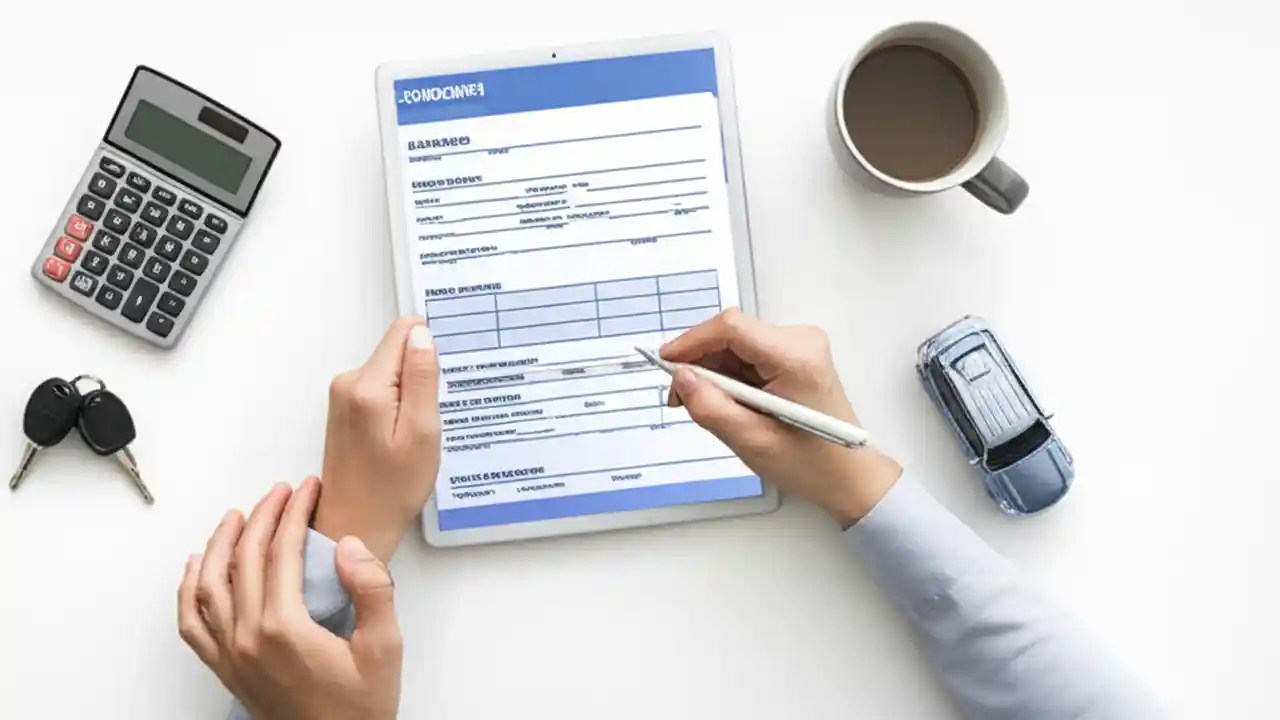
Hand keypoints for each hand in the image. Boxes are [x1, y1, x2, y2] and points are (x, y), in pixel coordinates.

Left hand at [178, 479, 401, 719]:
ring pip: (209, 584)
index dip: (294, 512)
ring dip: (220, 543)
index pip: (282, 551)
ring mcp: (231, 655)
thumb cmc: (360, 709)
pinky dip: (188, 591)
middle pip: (244, 558)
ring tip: (237, 516)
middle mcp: (248, 638)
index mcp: (285, 628)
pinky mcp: (225, 669)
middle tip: (281, 493)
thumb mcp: (385, 647)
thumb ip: (373, 591)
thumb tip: (351, 547)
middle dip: (262, 516)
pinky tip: (196, 568)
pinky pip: (191, 624)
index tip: (307, 490)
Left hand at [315, 318, 440, 560]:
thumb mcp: (422, 433)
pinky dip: (398, 405)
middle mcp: (347, 383)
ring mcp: (342, 396)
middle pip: (397, 350)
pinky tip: (403, 435)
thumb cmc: (391, 489)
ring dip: (411, 393)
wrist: (354, 524)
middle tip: (431, 416)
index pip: (404, 332)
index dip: (430, 349)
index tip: (440, 379)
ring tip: (418, 431)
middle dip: (421, 375)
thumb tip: (422, 334)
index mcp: (367, 387)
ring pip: (391, 371)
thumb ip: (422, 378)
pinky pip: (381, 389)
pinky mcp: (345, 409)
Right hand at [662, 309, 901, 526]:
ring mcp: (800, 346)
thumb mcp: (752, 442)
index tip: (665, 363)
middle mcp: (801, 341)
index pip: (732, 327)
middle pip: (732, 334)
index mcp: (796, 358)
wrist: (849, 475)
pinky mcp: (795, 356)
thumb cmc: (810, 464)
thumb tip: (680, 376)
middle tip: (679, 398)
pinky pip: (749, 355)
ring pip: (737, 345)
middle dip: (700, 361)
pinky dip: (729, 375)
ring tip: (699, 405)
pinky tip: (723, 401)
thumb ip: (712, 407)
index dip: (692, 341)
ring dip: (712, 371)